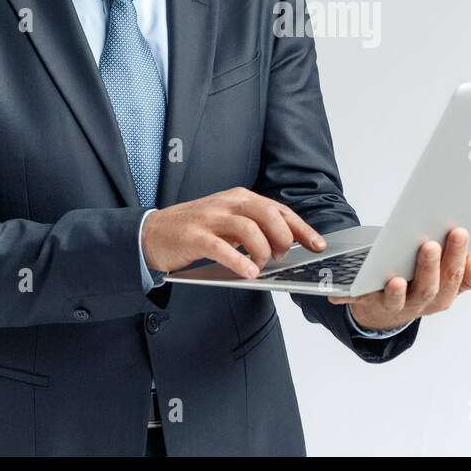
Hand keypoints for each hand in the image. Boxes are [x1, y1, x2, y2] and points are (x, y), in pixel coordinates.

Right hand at [141, 187, 325, 278]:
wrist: (152, 232)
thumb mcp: (229, 222)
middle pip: (267, 214)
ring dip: (261, 251)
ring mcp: (210, 218)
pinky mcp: (194, 236)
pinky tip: (247, 272)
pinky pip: (221, 247)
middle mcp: (227, 203)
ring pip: (248, 229)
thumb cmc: (195, 229)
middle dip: (282, 238)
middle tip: (280, 257)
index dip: (301, 228)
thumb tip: (285, 244)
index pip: (278, 209)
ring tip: (260, 267)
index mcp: (240, 197)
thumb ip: (254, 227)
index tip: (317, 244)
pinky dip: (238, 260)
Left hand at [328, 226, 470, 330]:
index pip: (459, 280)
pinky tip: (337, 291)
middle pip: (431, 289)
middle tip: (430, 244)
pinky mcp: (368, 302)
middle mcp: (422, 302)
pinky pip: (358, 300)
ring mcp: (395, 305)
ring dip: (397, 291)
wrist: (385, 308)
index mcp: (445, 293)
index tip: (461, 233)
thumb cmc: (420, 279)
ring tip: (395, 279)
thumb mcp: (445, 275)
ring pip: (399, 300)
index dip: (463, 261)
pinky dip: (348, 296)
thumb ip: (465, 270)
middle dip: (431, 267)